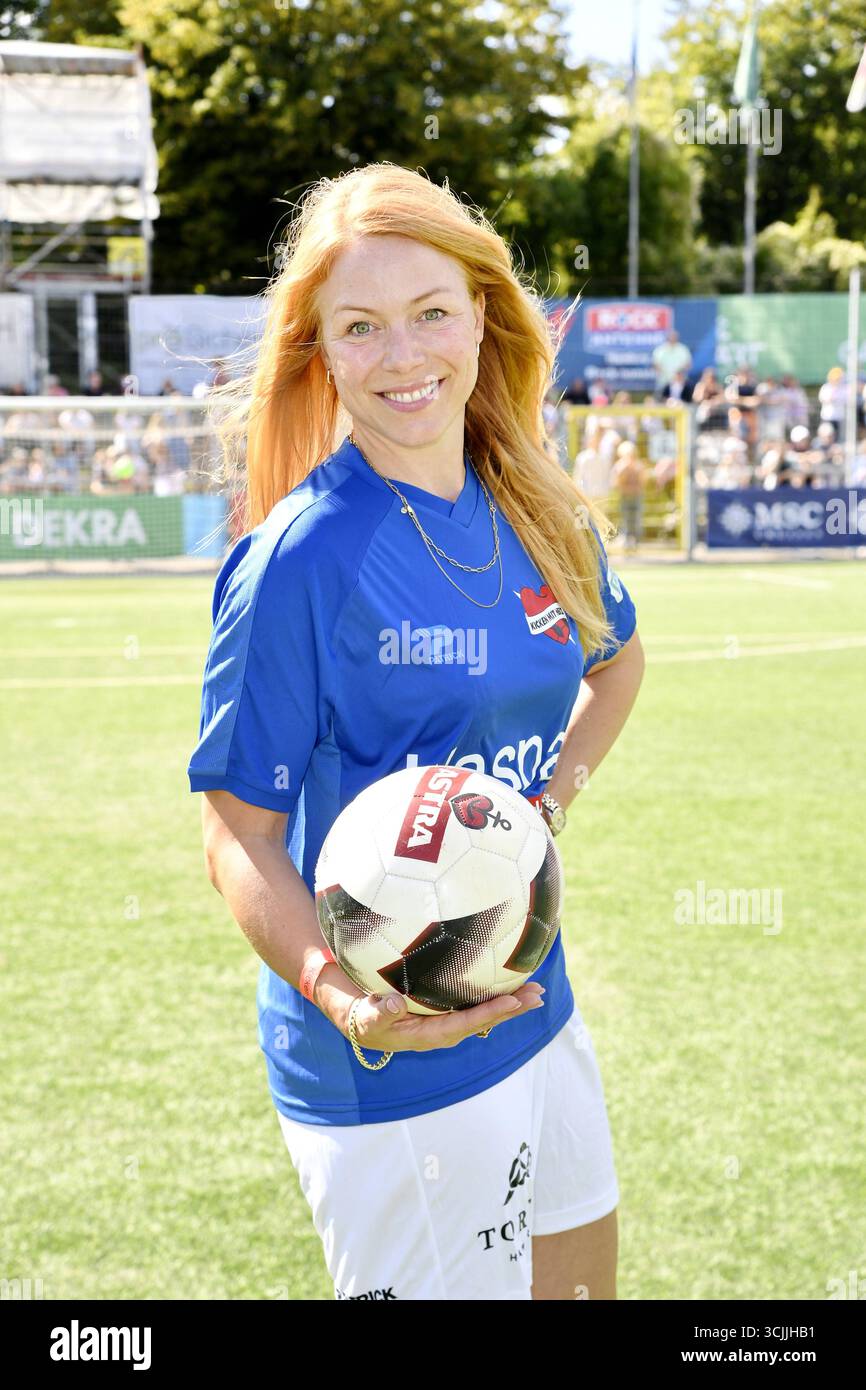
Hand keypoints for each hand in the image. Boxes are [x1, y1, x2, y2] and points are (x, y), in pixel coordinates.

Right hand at [335, 981, 545, 1053]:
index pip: (464, 1024)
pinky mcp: (445, 1010)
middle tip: (538, 996)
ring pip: (484, 1013)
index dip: (488, 1013)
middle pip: (483, 1020)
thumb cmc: (361, 1015)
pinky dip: (495, 995)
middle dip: (511, 1009)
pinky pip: (475, 1004)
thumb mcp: (365, 1015)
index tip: (512, 1001)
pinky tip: (511, 983)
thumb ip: (379, 1010)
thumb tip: (393, 1002)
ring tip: (536, 992)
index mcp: (428, 1035)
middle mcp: (443, 1030)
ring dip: (510, 1003)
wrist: (357, 1017)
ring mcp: (446, 1021)